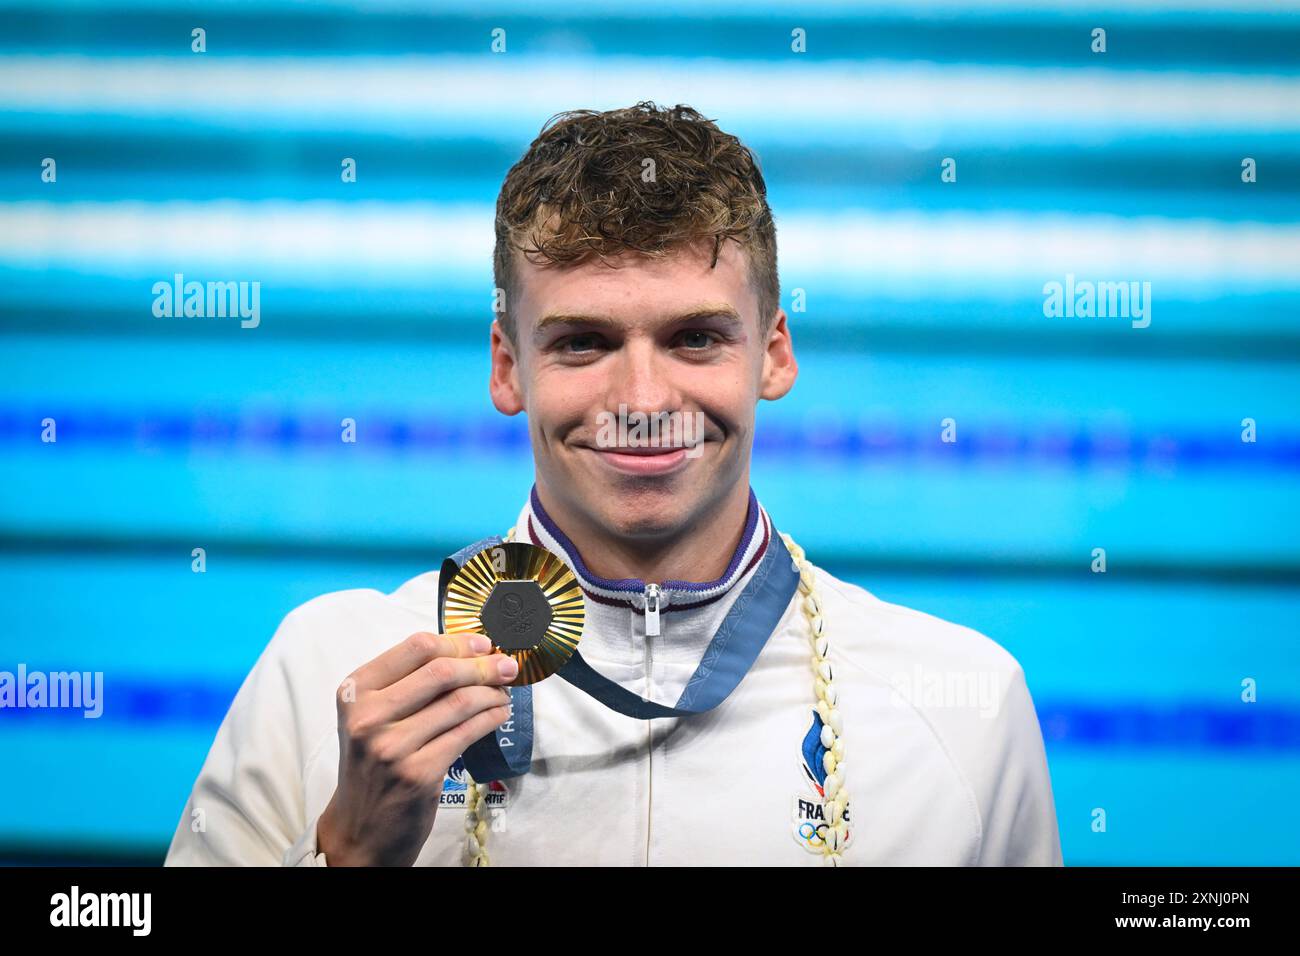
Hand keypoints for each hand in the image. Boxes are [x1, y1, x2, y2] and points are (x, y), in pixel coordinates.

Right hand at [316, 631, 516, 865]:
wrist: (360, 828)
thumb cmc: (373, 765)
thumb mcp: (372, 717)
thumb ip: (408, 683)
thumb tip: (470, 651)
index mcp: (356, 691)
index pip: (416, 648)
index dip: (458, 642)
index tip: (483, 643)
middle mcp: (368, 716)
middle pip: (441, 672)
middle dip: (483, 665)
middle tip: (508, 665)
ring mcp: (393, 747)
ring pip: (459, 702)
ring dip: (492, 693)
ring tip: (504, 692)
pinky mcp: (419, 773)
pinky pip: (467, 733)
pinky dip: (491, 718)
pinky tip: (499, 714)